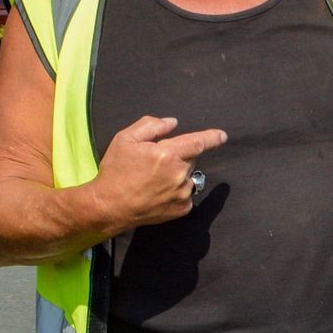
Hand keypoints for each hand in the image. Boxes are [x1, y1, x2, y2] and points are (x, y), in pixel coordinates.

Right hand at [94, 115, 227, 227]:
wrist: (110, 207)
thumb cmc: (116, 171)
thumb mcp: (125, 139)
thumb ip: (151, 126)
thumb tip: (173, 123)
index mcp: (168, 154)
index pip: (199, 142)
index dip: (212, 137)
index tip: (222, 136)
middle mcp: (180, 174)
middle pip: (190, 159)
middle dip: (178, 157)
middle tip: (155, 163)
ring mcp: (183, 193)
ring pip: (188, 177)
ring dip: (178, 175)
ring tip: (154, 180)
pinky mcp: (182, 209)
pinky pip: (186, 194)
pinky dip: (177, 191)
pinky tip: (158, 193)